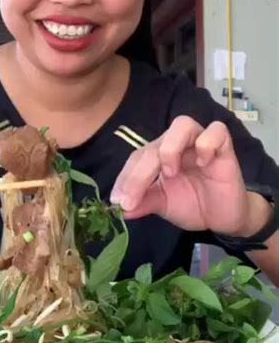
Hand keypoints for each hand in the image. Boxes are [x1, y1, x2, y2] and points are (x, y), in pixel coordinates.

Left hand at [111, 116, 270, 235]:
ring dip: (170, 148)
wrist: (222, 218)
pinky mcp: (224, 147)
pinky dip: (206, 144)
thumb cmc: (191, 205)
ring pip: (182, 124)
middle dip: (139, 174)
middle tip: (132, 200)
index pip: (137, 157)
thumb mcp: (162, 205)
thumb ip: (143, 202)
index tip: (118, 202)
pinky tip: (203, 164)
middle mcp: (177, 144)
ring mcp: (200, 143)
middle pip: (154, 145)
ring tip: (171, 173)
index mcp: (158, 155)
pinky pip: (216, 131)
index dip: (125, 178)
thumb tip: (118, 209)